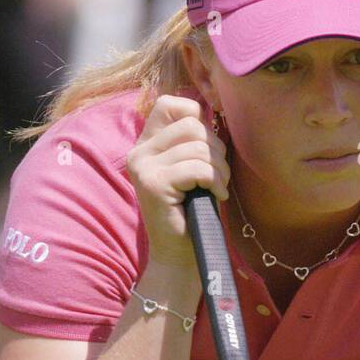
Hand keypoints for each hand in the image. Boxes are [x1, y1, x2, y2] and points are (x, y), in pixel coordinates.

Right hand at [125, 96, 230, 265]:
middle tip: (219, 175)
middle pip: (192, 125)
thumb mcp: (193, 168)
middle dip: (216, 149)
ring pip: (198, 147)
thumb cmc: (193, 211)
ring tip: (218, 187)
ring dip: (219, 169)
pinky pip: (198, 168)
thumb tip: (213, 113)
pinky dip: (215, 181)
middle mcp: (139, 152)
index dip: (197, 117)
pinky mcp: (154, 184)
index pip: (170, 104)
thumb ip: (195, 141)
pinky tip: (217, 196)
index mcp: (146, 144)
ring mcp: (144, 167)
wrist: (180, 255)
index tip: (209, 147)